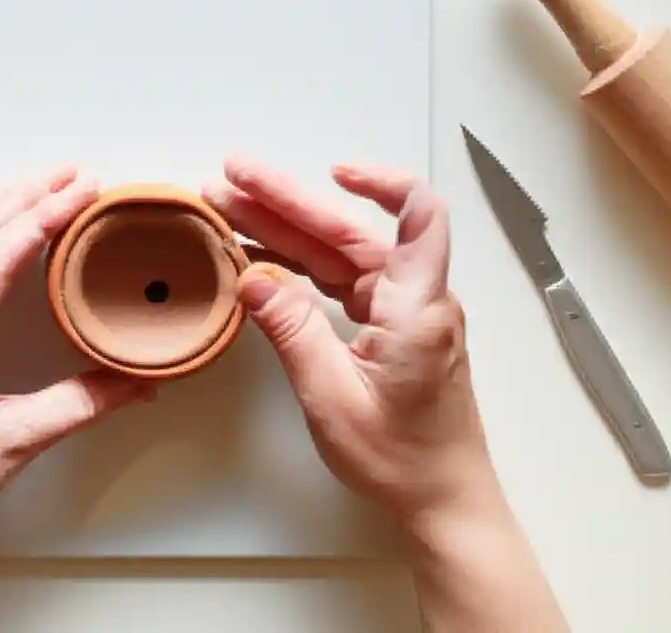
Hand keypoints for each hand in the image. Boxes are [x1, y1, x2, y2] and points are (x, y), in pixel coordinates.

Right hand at [203, 157, 494, 521]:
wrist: (442, 499)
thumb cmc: (404, 459)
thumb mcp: (332, 397)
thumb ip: (292, 331)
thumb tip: (254, 279)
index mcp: (414, 309)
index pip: (419, 215)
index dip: (380, 182)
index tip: (333, 171)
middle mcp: (415, 302)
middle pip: (350, 231)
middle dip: (288, 202)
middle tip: (231, 181)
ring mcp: (401, 315)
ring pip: (338, 255)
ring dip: (284, 231)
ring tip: (228, 211)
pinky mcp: (388, 330)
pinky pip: (339, 284)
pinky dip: (299, 267)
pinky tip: (258, 260)